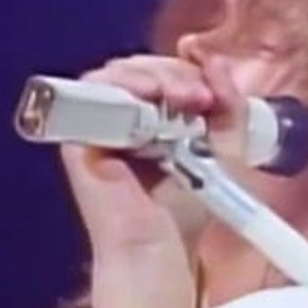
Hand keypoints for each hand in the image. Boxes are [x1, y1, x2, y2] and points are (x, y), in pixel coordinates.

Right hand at [59, 51, 244, 307]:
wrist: (162, 249)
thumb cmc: (188, 208)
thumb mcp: (223, 147)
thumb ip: (227, 104)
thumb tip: (215, 59)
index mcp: (154, 118)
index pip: (163, 73)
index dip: (185, 68)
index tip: (211, 83)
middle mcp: (124, 119)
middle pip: (139, 68)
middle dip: (172, 71)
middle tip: (198, 95)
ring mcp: (99, 126)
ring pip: (115, 74)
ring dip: (151, 74)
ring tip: (179, 96)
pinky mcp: (79, 137)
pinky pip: (91, 94)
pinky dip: (120, 87)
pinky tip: (149, 99)